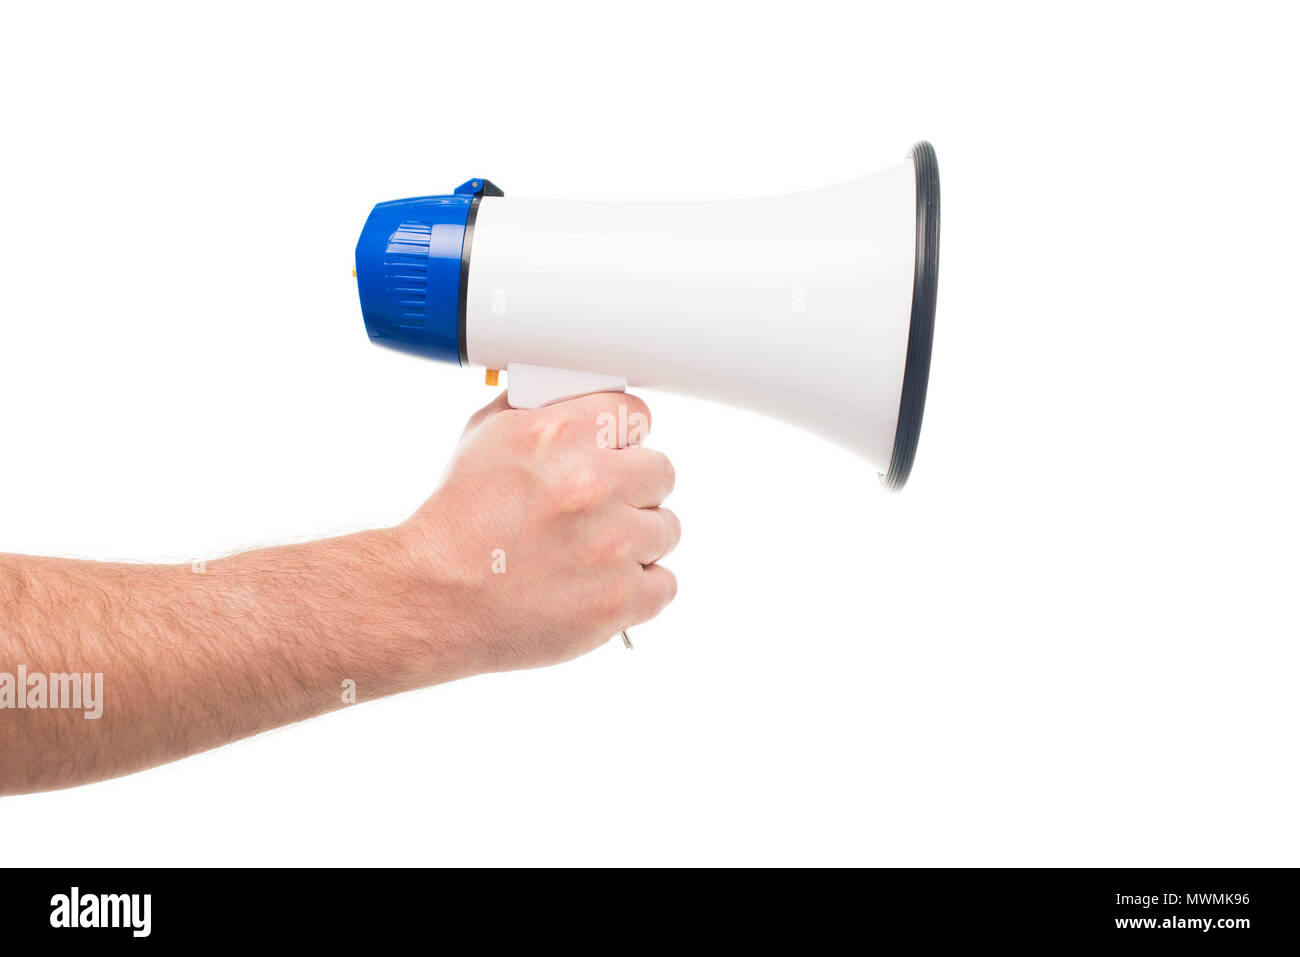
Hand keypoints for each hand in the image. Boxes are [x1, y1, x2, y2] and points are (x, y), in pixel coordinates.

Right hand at [392, 391, 678, 676]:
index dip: (623, 436)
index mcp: (561, 434)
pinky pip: (664, 584)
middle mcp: (591, 484)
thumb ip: (540, 410)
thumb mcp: (484, 438)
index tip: (615, 451)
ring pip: (666, 528)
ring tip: (594, 551)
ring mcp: (612, 545)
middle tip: (601, 507)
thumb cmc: (455, 522)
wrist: (431, 598)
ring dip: (637, 539)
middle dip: (634, 488)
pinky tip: (603, 584)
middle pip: (660, 471)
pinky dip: (639, 588)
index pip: (637, 414)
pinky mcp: (618, 599)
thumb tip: (578, 396)